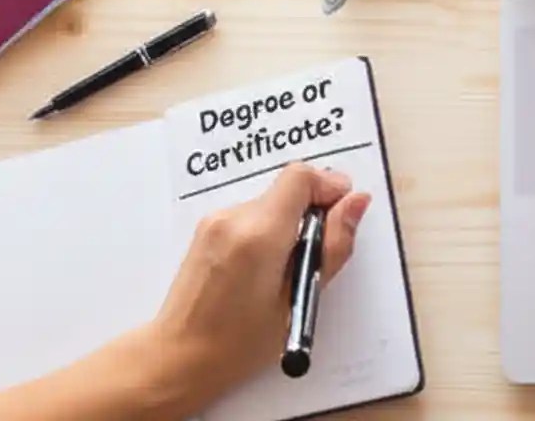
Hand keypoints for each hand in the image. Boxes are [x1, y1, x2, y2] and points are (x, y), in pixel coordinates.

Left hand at [143, 164, 371, 413]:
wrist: (178, 358)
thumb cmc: (239, 343)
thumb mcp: (299, 299)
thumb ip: (332, 246)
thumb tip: (356, 203)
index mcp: (260, 234)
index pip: (301, 177)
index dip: (329, 187)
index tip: (343, 212)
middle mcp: (234, 217)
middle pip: (287, 191)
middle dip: (312, 214)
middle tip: (317, 257)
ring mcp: (215, 221)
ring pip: (270, 205)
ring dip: (289, 227)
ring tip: (286, 274)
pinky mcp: (205, 230)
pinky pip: (251, 217)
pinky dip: (268, 233)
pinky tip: (263, 273)